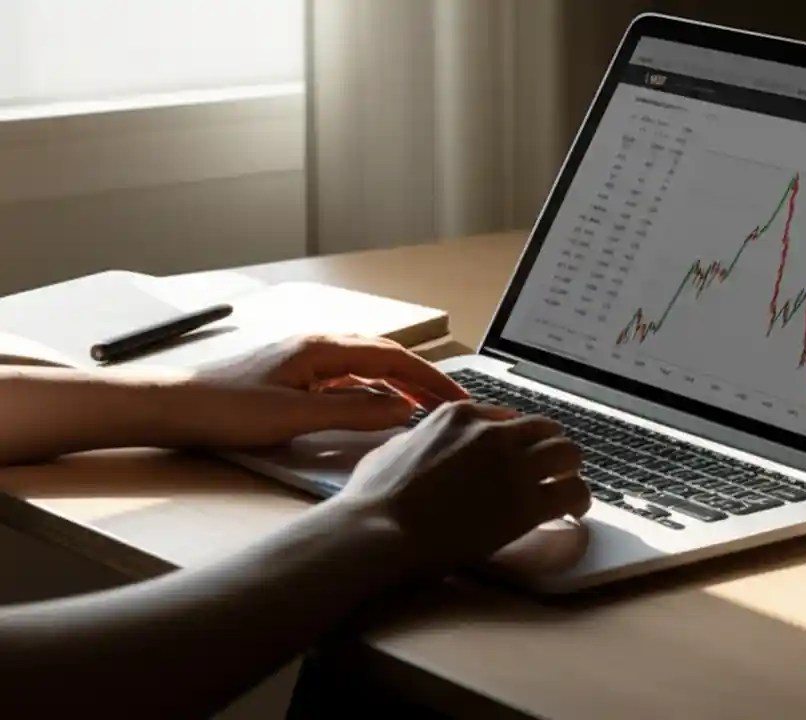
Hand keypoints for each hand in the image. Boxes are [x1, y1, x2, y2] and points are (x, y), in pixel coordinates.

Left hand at [180, 334, 468, 447]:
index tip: (459, 398)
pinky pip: (346, 381)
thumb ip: (353, 412)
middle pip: (385, 358)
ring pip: (366, 369)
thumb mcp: (296, 416)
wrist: (169, 407)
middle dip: (423, 380)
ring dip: (398, 386)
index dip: (431, 379)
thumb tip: (402, 411)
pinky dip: (371, 394)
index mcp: (322, 348)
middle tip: (454, 403)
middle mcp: (317, 347)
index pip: (394, 358)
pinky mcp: (291, 378)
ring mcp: (304, 362)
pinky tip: (375, 411)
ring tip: (424, 408)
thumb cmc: (224, 408)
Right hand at [339, 401, 590, 575]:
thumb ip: (417, 441)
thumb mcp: (392, 448)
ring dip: (569, 471)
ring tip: (566, 491)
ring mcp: (513, 465)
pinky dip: (577, 500)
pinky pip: (573, 492)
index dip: (517, 441)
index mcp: (461, 415)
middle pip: (546, 429)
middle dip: (550, 450)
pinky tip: (573, 513)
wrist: (379, 530)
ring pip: (568, 453)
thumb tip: (418, 445)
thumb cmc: (374, 497)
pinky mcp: (526, 502)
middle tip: (550, 472)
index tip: (518, 458)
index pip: (507, 418)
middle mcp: (493, 432)